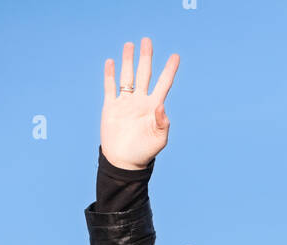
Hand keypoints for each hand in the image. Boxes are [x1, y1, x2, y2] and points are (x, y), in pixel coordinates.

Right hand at [100, 37, 178, 170]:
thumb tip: (161, 105)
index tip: (176, 56)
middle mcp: (140, 102)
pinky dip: (110, 75)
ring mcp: (126, 103)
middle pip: (144, 74)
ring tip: (130, 45)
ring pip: (127, 76)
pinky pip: (110, 87)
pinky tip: (111, 62)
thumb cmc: (144, 153)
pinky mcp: (111, 107)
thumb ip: (162, 122)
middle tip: (147, 41)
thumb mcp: (159, 139)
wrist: (124, 162)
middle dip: (146, 58)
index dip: (169, 70)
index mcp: (154, 107)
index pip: (163, 84)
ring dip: (128, 61)